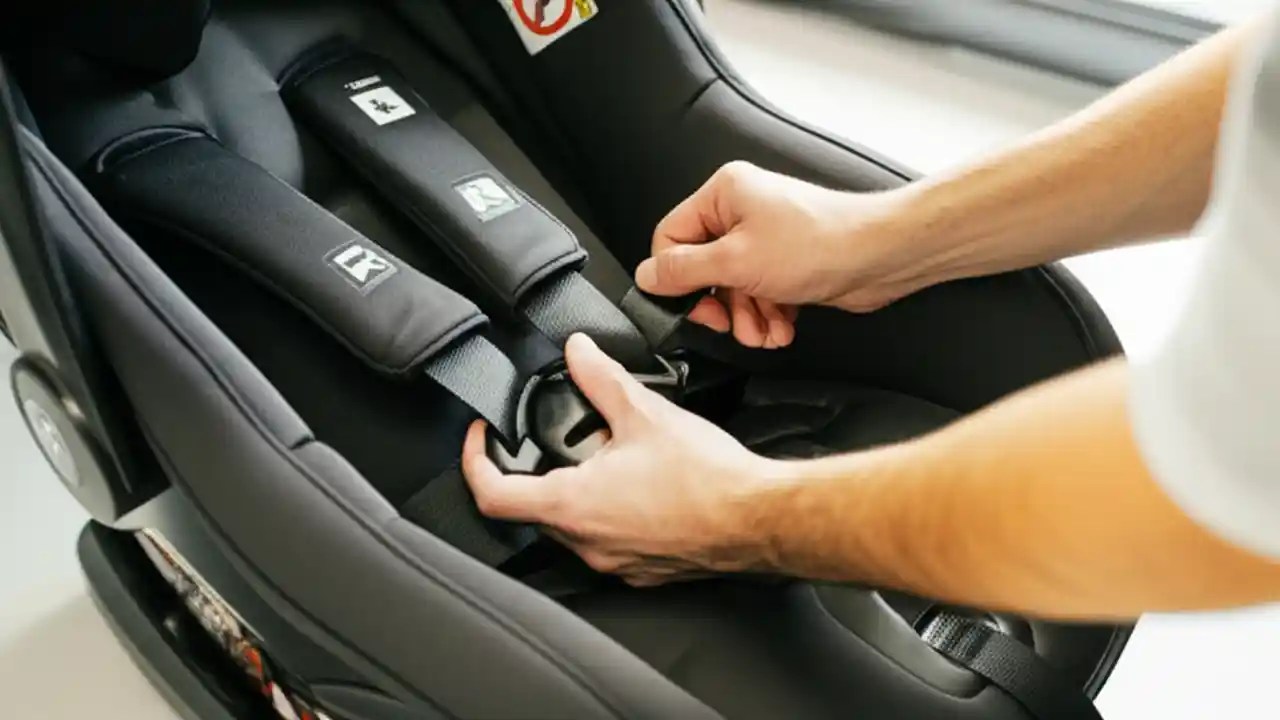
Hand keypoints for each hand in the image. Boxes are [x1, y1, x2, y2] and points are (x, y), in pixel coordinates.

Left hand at [461, 334, 784, 586]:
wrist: (760, 519)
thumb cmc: (709, 478)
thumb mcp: (645, 413)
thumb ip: (600, 378)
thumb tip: (577, 352)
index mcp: (573, 505)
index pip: (492, 494)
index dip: (476, 460)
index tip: (484, 437)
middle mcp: (587, 543)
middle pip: (532, 509)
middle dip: (539, 469)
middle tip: (561, 437)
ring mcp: (615, 562)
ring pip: (573, 526)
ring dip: (579, 491)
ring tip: (609, 458)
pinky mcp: (643, 570)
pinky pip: (609, 541)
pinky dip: (611, 513)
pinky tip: (642, 488)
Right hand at [637, 161, 923, 348]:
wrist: (878, 257)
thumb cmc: (817, 245)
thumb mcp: (735, 263)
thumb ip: (684, 272)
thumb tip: (647, 276)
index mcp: (723, 194)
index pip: (671, 237)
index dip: (676, 277)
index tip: (692, 305)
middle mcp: (742, 210)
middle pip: (702, 268)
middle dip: (719, 306)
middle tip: (728, 324)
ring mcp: (765, 236)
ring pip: (732, 288)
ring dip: (745, 318)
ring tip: (763, 333)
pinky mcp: (786, 261)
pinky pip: (759, 294)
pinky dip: (767, 316)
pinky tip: (781, 329)